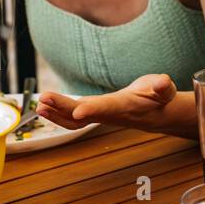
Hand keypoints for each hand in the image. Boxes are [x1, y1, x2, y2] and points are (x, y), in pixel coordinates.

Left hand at [38, 73, 176, 131]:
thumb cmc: (159, 98)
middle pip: (83, 115)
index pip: (108, 108)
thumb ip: (163, 86)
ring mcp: (99, 116)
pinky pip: (71, 120)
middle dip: (62, 108)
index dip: (93, 109)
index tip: (78, 112)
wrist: (155, 113)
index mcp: (125, 107)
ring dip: (55, 114)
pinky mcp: (93, 114)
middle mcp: (109, 115)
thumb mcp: (164, 89)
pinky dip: (56, 115)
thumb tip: (164, 82)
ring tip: (40, 104)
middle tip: (44, 99)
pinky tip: (44, 108)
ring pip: (73, 120)